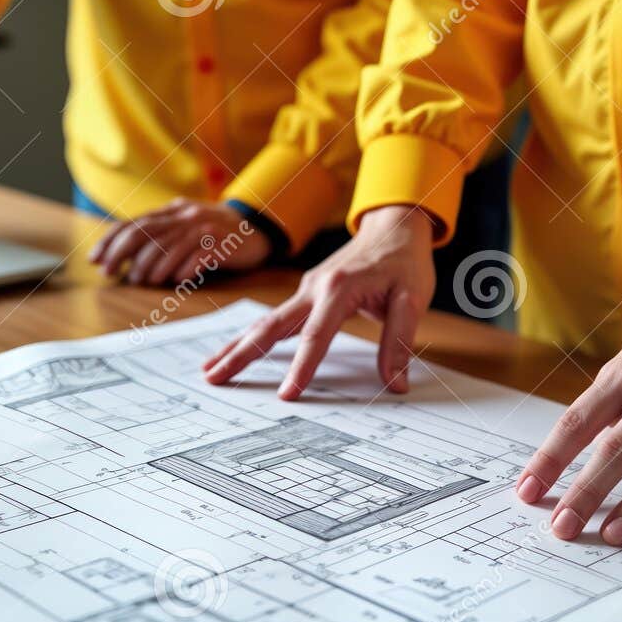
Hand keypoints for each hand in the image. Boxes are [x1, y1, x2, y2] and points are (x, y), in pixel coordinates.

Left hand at [91, 200, 270, 284]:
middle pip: (146, 232)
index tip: (96, 260)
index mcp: (172, 211)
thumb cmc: (213, 234)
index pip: (134, 223)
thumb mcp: (183, 227)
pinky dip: (185, 269)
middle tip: (110, 273)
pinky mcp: (222, 243)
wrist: (255, 230)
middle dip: (122, 253)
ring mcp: (204, 228)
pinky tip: (177, 281)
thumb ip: (159, 236)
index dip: (111, 241)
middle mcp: (184, 216)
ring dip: (152, 266)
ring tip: (143, 281)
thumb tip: (124, 260)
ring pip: (170, 246)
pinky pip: (199, 256)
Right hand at [202, 205, 434, 397]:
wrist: (394, 227)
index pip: (316, 336)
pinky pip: (275, 319)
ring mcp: (306, 290)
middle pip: (271, 327)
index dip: (301, 367)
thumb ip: (400, 342)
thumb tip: (396, 384)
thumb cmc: (404, 262)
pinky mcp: (306, 294)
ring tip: (210, 370)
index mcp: (339, 289)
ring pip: (265, 322)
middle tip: (213, 378)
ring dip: (237, 346)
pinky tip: (236, 350)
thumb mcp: (412, 299)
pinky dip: (252, 336)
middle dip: (241, 354)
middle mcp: (314, 288)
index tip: (287, 394)